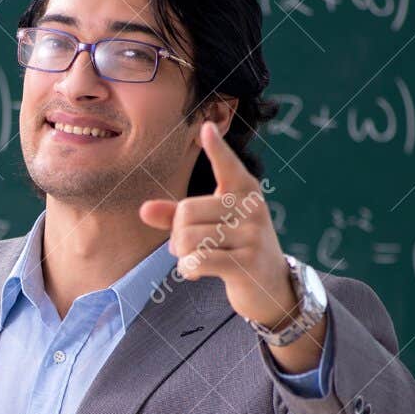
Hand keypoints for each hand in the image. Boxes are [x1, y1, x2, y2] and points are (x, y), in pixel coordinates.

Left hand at [139, 121, 297, 330]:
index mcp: (244, 191)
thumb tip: (143, 210)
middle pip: (186, 212)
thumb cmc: (234, 248)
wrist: (271, 286)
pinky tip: (197, 273)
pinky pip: (198, 260)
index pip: (227, 166)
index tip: (207, 127)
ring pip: (188, 238)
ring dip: (182, 255)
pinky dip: (188, 269)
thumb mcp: (209, 227)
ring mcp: (252, 235)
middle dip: (177, 234)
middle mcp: (251, 208)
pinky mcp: (246, 262)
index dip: (216, 148)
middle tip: (188, 247)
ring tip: (194, 259)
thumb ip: (175, 217)